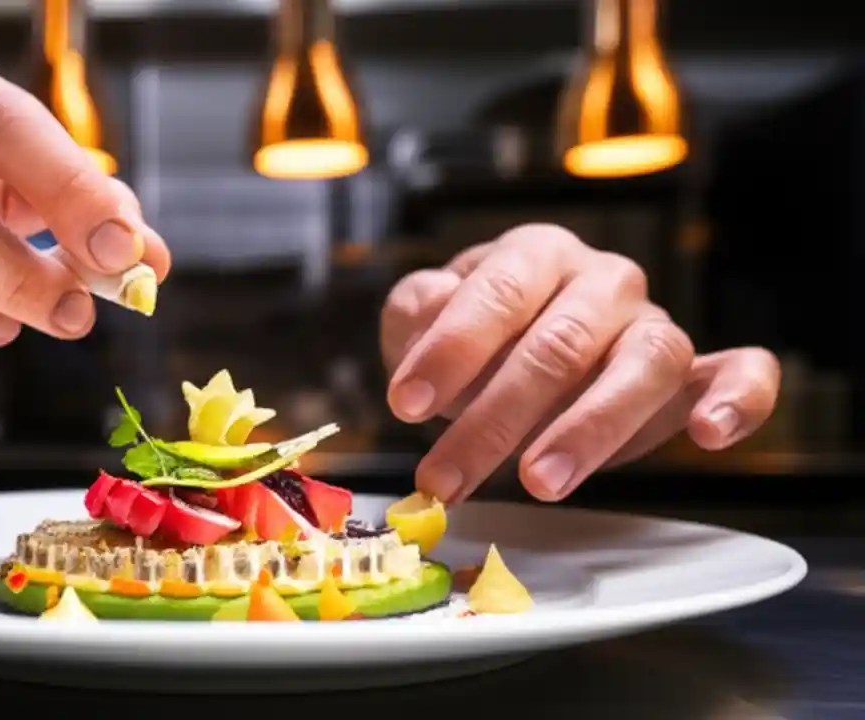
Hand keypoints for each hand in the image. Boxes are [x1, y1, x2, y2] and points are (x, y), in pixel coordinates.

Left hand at [380, 224, 779, 502]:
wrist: (515, 356)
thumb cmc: (470, 340)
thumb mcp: (423, 318)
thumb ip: (418, 311)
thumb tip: (428, 311)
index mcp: (535, 254)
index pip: (498, 293)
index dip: (451, 349)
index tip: (407, 405)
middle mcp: (603, 280)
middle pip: (560, 345)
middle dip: (495, 418)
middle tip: (446, 477)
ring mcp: (653, 323)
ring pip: (644, 364)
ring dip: (590, 428)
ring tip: (536, 483)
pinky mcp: (696, 373)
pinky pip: (741, 373)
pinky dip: (738, 400)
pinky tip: (708, 435)